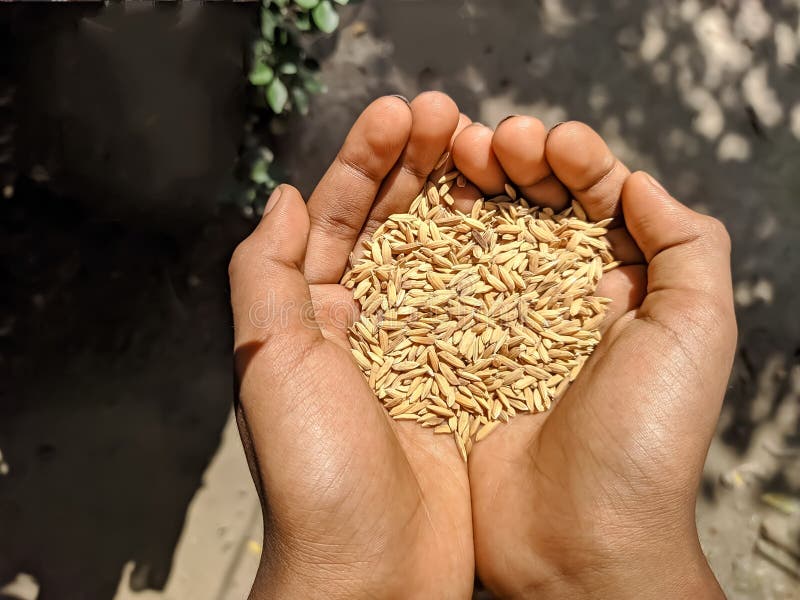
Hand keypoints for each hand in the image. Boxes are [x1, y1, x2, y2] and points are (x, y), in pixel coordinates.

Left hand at [228, 94, 477, 598]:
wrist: (377, 568)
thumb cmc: (316, 472)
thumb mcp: (266, 360)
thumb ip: (265, 272)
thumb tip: (281, 196)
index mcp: (306, 317)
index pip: (332, 216)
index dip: (364, 160)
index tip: (401, 112)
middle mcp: (357, 326)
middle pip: (388, 224)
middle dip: (414, 165)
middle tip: (450, 114)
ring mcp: (414, 348)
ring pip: (437, 254)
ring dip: (457, 199)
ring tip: (485, 151)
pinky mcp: (462, 375)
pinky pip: (478, 302)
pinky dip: (493, 257)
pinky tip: (515, 222)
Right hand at [452, 119, 735, 597]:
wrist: (579, 540)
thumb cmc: (645, 439)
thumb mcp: (697, 330)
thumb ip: (687, 244)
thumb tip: (638, 182)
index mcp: (626, 292)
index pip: (600, 203)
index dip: (577, 162)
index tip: (550, 141)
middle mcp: (564, 305)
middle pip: (535, 211)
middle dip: (517, 164)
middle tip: (491, 140)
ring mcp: (505, 329)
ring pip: (484, 238)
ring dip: (471, 189)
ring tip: (456, 156)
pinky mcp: (458, 356)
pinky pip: (441, 287)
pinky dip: (431, 244)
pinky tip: (420, 213)